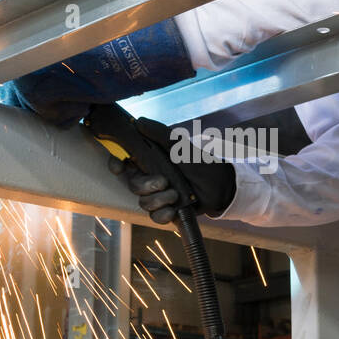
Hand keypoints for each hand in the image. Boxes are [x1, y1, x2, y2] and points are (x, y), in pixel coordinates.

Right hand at [107, 117, 236, 223]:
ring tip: (176, 194)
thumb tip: (139, 121)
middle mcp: (151, 178)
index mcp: (151, 161)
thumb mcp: (181, 145)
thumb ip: (160, 133)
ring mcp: (158, 195)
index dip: (117, 164)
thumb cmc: (200, 162)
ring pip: (143, 202)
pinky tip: (173, 210)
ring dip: (159, 199)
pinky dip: (163, 214)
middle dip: (146, 185)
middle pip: (132, 184)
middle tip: (164, 181)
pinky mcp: (167, 210)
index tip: (120, 165)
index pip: (125, 162)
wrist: (221, 186)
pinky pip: (155, 217)